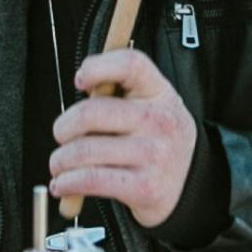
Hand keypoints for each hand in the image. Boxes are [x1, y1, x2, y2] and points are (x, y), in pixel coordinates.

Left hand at [49, 47, 196, 227]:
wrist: (191, 182)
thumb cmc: (158, 138)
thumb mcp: (153, 104)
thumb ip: (118, 93)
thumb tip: (79, 89)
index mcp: (159, 92)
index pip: (130, 65)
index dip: (97, 67)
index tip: (80, 80)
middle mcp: (159, 121)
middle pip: (91, 113)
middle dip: (63, 127)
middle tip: (61, 135)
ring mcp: (153, 155)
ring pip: (84, 150)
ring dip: (60, 160)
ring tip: (59, 164)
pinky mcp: (143, 187)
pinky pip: (91, 180)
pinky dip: (67, 183)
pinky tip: (64, 183)